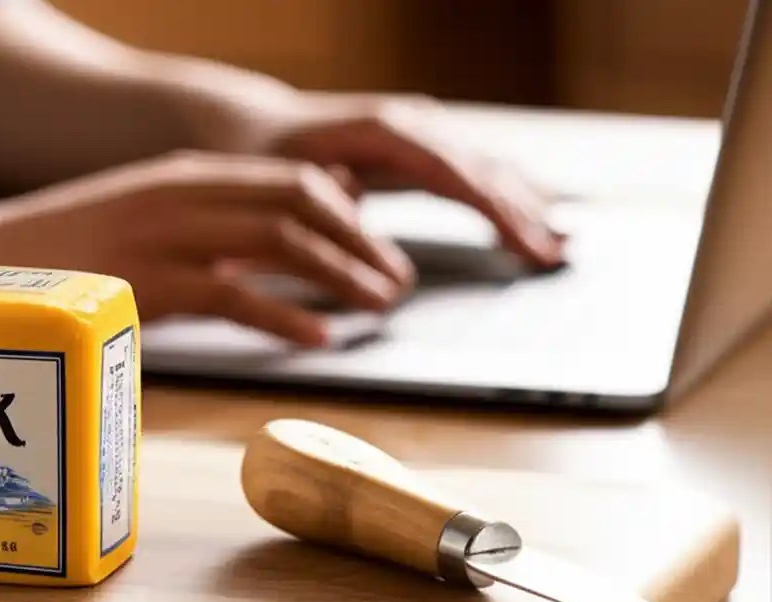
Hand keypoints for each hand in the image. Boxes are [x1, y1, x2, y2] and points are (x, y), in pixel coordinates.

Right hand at [0, 151, 416, 346]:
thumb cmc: (60, 252)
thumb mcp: (139, 221)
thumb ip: (200, 229)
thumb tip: (259, 257)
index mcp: (186, 174)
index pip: (293, 178)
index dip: (348, 213)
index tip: (377, 247)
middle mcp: (183, 194)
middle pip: (301, 204)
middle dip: (361, 243)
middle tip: (396, 281)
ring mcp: (165, 236)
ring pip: (280, 245)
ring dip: (342, 276)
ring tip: (378, 308)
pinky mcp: (146, 285)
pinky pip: (236, 298)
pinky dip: (286, 318)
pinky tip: (319, 339)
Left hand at [207, 93, 565, 267]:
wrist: (261, 129)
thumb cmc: (272, 161)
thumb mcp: (292, 186)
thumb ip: (330, 204)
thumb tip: (357, 217)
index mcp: (389, 134)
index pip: (460, 176)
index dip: (500, 213)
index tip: (529, 247)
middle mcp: (415, 124)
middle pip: (486, 172)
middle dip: (526, 215)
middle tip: (560, 258)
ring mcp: (425, 131)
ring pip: (489, 169)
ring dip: (527, 206)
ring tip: (561, 245)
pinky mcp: (425, 146)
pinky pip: (477, 171)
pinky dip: (508, 198)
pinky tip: (532, 222)